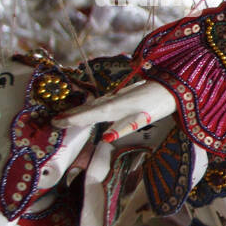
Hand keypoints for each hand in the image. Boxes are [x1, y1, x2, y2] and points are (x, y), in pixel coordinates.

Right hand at [54, 78, 176, 143]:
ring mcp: (117, 96)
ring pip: (94, 104)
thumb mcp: (142, 120)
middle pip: (88, 108)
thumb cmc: (156, 105)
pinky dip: (90, 106)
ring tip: (66, 116)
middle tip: (54, 121)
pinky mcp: (122, 95)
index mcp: (115, 107)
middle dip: (71, 115)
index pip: (89, 115)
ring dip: (79, 110)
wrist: (170, 87)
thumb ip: (123, 129)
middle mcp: (112, 100)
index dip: (72, 119)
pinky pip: (101, 101)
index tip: (56, 123)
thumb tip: (106, 138)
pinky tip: (90, 108)